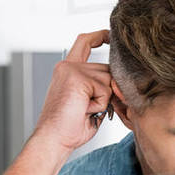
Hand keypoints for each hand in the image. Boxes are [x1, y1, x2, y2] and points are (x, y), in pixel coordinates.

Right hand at [32, 30, 112, 153]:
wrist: (54, 139)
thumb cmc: (70, 127)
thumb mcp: (90, 102)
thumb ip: (102, 87)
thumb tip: (121, 83)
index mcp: (68, 70)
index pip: (85, 42)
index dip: (100, 36)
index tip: (110, 35)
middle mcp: (68, 66)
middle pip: (107, 69)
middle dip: (109, 91)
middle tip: (90, 109)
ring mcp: (72, 70)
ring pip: (108, 80)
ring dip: (104, 101)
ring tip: (85, 110)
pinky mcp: (77, 77)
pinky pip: (105, 90)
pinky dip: (100, 105)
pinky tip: (84, 110)